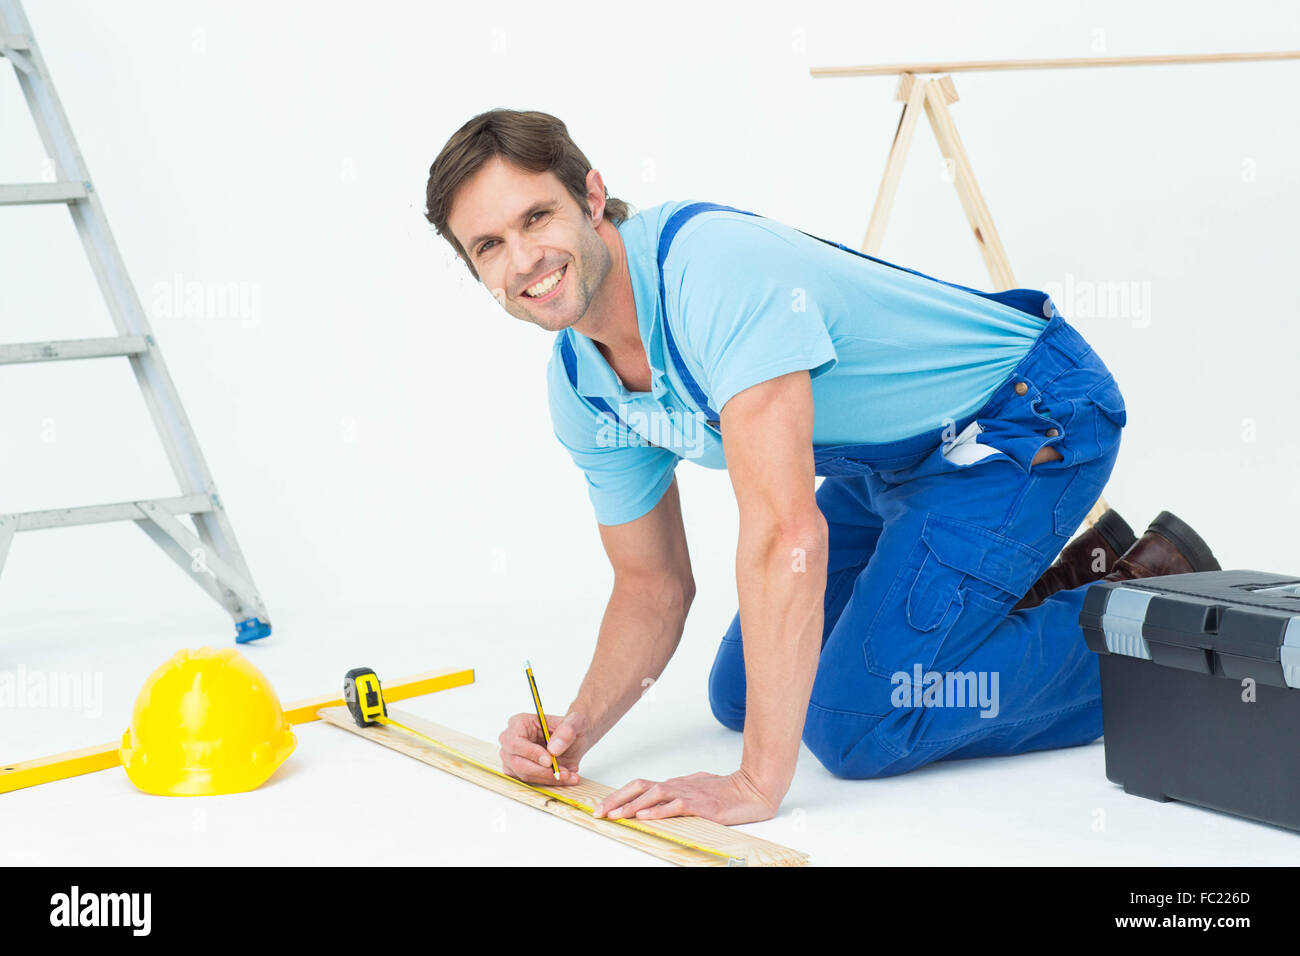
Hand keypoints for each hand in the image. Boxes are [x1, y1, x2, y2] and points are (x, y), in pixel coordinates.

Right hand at [498, 711, 588, 785]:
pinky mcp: (519, 772)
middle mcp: (511, 741)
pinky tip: (564, 778)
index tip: (550, 761)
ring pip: (525, 775)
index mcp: (519, 723)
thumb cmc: (570, 726)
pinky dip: (549, 782)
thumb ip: (566, 731)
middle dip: (543, 771)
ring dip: (548, 778)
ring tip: (569, 775)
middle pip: (517, 762)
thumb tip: (553, 749)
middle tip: (564, 773)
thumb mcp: (575, 722)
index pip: (516, 742)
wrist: (575, 737)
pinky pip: (531, 781)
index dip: (531, 753)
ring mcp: (512, 758)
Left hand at [593, 769, 777, 824]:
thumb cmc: (725, 790)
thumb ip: (678, 792)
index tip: (602, 807)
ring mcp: (688, 794)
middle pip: (639, 787)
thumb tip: (658, 797)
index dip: (618, 796)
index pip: (639, 786)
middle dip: (616, 800)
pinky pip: (674, 806)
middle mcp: (676, 786)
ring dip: (632, 805)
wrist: (751, 789)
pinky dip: (658, 811)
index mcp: (674, 784)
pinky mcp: (700, 804)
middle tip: (598, 812)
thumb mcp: (696, 788)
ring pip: (653, 794)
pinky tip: (645, 816)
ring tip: (616, 816)